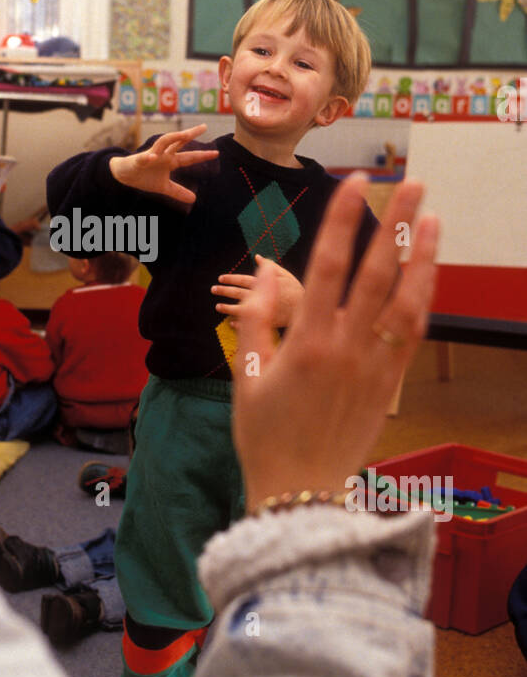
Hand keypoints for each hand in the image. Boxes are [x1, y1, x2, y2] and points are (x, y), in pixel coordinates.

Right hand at [109, 124, 217, 205]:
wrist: (125, 175)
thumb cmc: (145, 177)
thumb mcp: (164, 187)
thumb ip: (178, 191)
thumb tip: (193, 199)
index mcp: (170, 161)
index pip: (189, 157)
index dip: (202, 155)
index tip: (216, 153)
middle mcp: (163, 155)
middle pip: (178, 142)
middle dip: (190, 134)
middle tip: (204, 126)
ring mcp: (152, 155)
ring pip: (163, 142)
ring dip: (174, 138)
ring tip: (185, 134)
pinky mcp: (139, 160)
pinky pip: (144, 158)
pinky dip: (148, 157)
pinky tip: (152, 157)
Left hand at [213, 256, 303, 328]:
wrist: (308, 309)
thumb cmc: (296, 290)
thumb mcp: (285, 274)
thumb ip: (269, 266)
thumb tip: (257, 257)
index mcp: (264, 284)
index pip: (243, 280)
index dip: (231, 278)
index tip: (220, 278)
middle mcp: (261, 296)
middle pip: (238, 293)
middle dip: (224, 290)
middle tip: (213, 289)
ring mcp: (263, 310)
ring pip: (241, 309)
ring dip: (228, 308)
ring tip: (217, 306)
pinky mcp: (266, 323)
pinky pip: (250, 325)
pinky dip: (240, 324)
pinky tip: (231, 323)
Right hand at [231, 174, 438, 512]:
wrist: (299, 494)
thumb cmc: (263, 436)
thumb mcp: (244, 375)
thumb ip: (254, 320)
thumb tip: (265, 272)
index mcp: (305, 343)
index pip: (329, 266)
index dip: (344, 220)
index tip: (355, 185)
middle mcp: (346, 349)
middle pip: (377, 273)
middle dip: (396, 223)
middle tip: (411, 183)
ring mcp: (373, 367)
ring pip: (406, 300)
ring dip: (423, 256)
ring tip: (433, 218)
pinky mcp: (390, 385)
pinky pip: (413, 333)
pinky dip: (423, 298)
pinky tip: (427, 272)